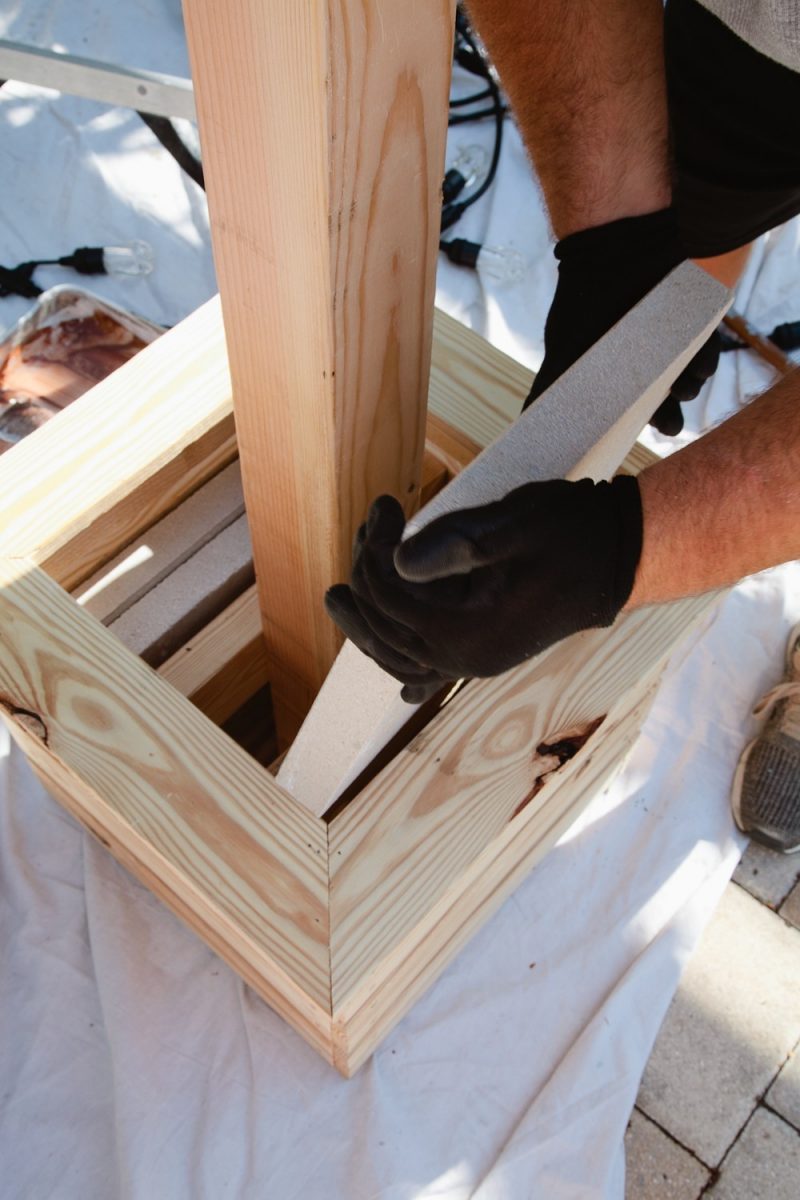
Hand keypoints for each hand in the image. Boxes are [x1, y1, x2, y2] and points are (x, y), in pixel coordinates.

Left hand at [325, 476, 642, 701]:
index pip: (391, 598)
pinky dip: (409, 671)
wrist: (621, 557)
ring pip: (400, 657)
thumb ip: (455, 545)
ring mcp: (475, 661)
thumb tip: (397, 559)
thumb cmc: (573, 534)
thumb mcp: (514, 526)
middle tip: (366, 526)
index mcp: (468, 633)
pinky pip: (435, 675)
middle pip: (385, 630)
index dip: (374, 550)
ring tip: (341, 597)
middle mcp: (466, 659)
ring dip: (368, 624)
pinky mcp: (485, 652)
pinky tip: (400, 687)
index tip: (386, 504)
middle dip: (364, 576)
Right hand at [525, 208, 717, 434]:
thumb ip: (548, 388)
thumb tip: (523, 422)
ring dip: (688, 391)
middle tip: (667, 426)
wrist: (610, 250)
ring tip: (680, 392)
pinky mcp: (695, 322)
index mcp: (618, 372)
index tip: (634, 437)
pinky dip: (704, 363)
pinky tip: (696, 370)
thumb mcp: (563, 353)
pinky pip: (707, 350)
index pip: (632, 410)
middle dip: (668, 418)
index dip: (635, 425)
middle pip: (664, 400)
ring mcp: (673, 341)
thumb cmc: (583, 302)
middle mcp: (647, 360)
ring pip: (687, 379)